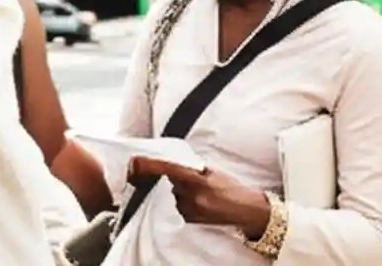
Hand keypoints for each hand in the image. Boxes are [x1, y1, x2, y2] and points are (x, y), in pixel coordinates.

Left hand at [128, 157, 271, 238]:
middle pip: (170, 182)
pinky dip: (183, 200)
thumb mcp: (214, 172)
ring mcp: (189, 210)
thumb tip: (175, 162)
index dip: (150, 166)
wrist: (246, 210)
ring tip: (200, 191)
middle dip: (174, 177)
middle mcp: (192, 197)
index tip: (135, 161)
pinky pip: (178, 205)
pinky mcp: (189, 219)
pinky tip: (198, 200)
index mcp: (199, 181)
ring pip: (173, 194)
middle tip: (190, 177)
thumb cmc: (232, 188)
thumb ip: (194, 168)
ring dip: (180, 190)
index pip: (169, 170)